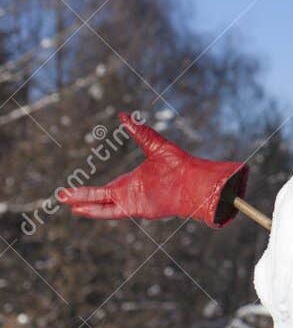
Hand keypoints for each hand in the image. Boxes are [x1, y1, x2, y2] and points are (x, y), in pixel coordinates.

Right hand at [56, 113, 248, 227]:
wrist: (195, 179)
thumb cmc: (179, 163)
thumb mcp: (154, 144)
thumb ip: (138, 132)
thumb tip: (124, 116)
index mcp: (131, 181)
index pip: (105, 188)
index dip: (88, 190)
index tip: (72, 190)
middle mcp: (129, 193)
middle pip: (98, 197)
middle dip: (80, 198)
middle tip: (60, 197)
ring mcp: (131, 201)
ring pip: (101, 206)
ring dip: (84, 205)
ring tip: (66, 204)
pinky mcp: (136, 207)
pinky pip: (112, 211)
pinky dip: (96, 211)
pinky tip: (80, 210)